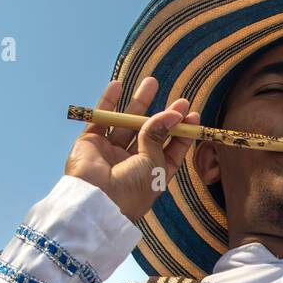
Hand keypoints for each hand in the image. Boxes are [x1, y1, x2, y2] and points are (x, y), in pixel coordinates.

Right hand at [65, 76, 199, 222]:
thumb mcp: (154, 162)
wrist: (97, 200)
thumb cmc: (132, 188)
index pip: (171, 152)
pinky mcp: (90, 144)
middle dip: (164, 116)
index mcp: (151, 176)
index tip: (192, 115)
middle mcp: (131, 165)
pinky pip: (101, 119)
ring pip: (127, 123)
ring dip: (139, 103)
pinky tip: (117, 85)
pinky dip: (108, 102)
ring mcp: (110, 154)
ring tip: (152, 82)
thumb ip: (159, 135)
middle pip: (151, 135)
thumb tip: (172, 114)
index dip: (181, 134)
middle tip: (180, 100)